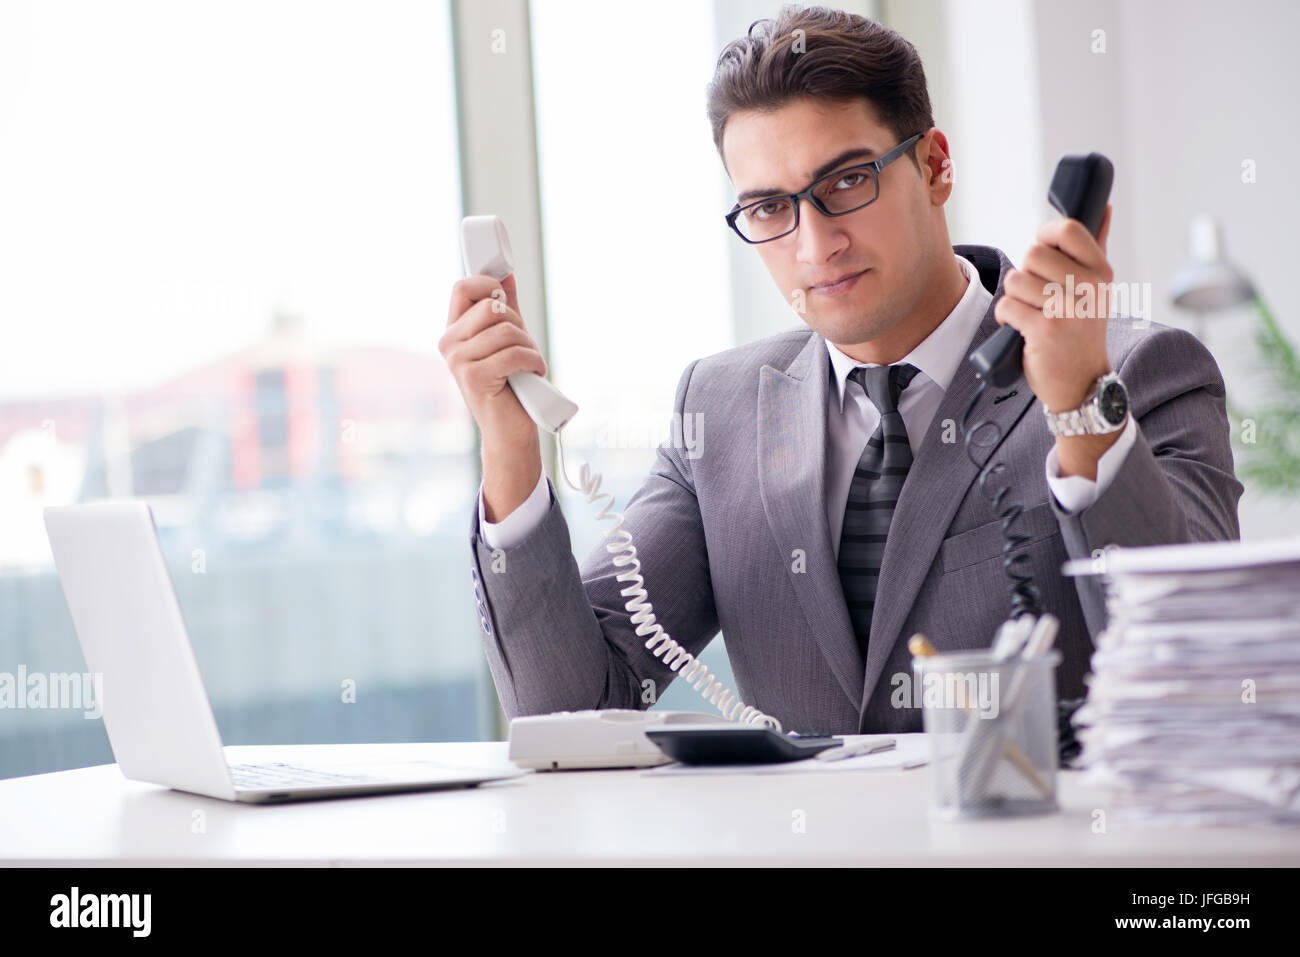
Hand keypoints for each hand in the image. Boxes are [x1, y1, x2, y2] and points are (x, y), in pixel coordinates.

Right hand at [441, 271, 546, 521]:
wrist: (509, 429)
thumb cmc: (511, 384)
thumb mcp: (507, 339)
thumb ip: (503, 308)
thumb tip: (506, 274)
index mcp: (454, 331)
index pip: (463, 287)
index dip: (488, 285)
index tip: (505, 300)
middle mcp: (449, 344)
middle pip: (490, 307)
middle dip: (518, 324)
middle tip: (525, 346)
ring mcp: (458, 362)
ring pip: (504, 330)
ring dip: (529, 346)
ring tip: (531, 363)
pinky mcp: (473, 378)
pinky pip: (512, 353)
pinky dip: (533, 361)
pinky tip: (534, 372)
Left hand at [993, 203, 1113, 412]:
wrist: (1081, 381)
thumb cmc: (1083, 329)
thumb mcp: (1097, 288)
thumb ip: (1097, 246)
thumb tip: (1105, 207)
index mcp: (1101, 271)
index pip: (1067, 229)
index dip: (1045, 237)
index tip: (1043, 254)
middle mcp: (1089, 287)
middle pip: (1032, 254)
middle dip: (1025, 275)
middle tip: (1037, 296)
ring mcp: (1068, 310)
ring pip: (1015, 280)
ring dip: (1014, 298)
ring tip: (1030, 312)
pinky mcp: (1045, 330)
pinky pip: (1006, 306)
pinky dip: (1005, 317)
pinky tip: (1020, 327)